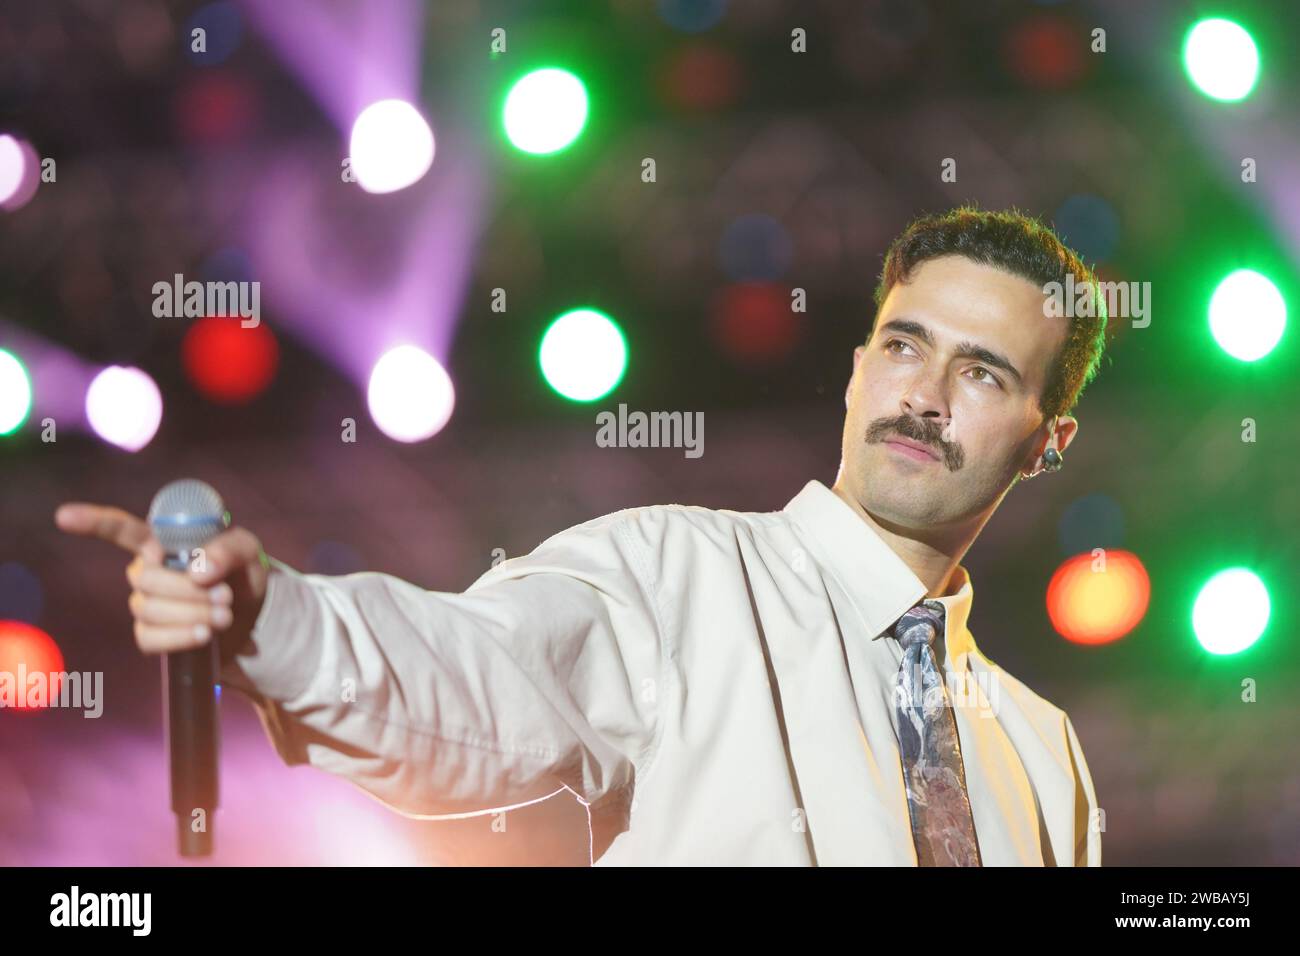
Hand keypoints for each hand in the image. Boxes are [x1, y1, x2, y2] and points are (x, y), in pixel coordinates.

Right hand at [54, 502, 269, 658]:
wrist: (256, 616)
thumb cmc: (243, 574)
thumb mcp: (247, 551)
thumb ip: (228, 549)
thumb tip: (200, 570)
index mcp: (162, 543)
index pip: (121, 530)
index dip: (93, 522)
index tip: (64, 516)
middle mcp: (146, 571)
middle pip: (146, 580)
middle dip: (189, 590)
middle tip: (226, 596)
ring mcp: (144, 604)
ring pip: (149, 610)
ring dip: (192, 613)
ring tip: (225, 614)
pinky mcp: (150, 635)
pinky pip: (149, 638)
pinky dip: (180, 637)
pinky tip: (204, 635)